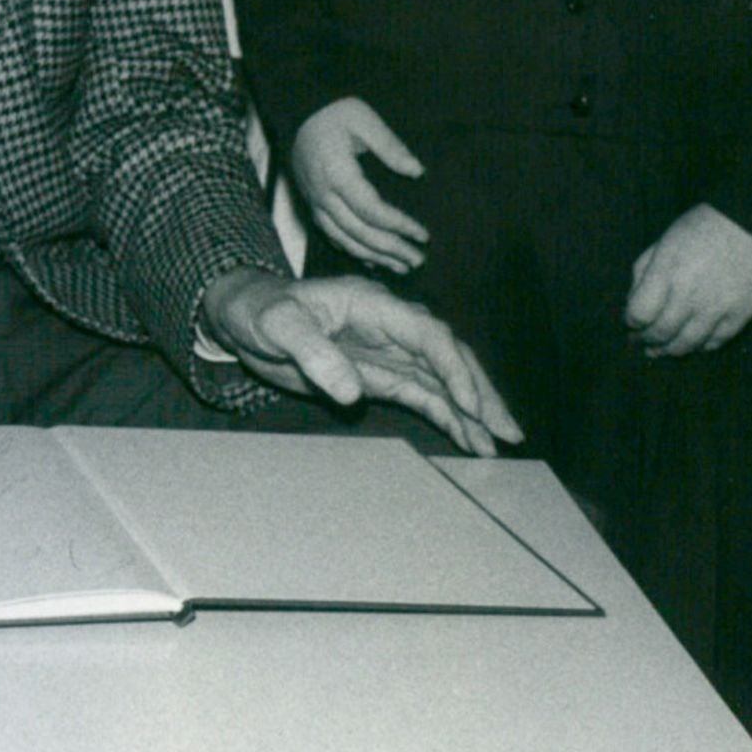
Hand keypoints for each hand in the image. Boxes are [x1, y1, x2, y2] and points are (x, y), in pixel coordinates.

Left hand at [201, 266, 520, 456]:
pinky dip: (447, 416)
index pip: (429, 336)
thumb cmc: (260, 311)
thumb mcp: (278, 325)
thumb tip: (351, 391)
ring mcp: (389, 353)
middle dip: (480, 394)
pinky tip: (469, 439)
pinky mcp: (380, 375)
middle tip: (508, 430)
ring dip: (471, 412)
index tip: (470, 405)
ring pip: (442, 382)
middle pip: (449, 359)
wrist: (243, 316)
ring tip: (498, 444)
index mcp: (375, 306)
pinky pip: (422, 395)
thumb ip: (313, 352)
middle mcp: (392, 328)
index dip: (453, 370)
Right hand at [289, 98, 428, 273]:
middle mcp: (324, 195)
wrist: (298, 113)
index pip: (372, 211)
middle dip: (391, 249)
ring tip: (401, 267)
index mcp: (338, 174)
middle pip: (359, 232)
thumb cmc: (334, 113)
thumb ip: (391, 146)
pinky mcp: (312, 205)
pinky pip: (332, 236)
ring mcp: (316, 203)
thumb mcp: (364, 118)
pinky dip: (353, 251)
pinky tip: (371, 260)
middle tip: (418, 260)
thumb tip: (417, 172)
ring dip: (375, 257)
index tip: (422, 235)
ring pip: (345, 240)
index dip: (399, 226)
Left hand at [625, 204, 751, 356]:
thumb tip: (633, 304)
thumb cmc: (703, 227)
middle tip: (641, 341)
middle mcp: (690, 293)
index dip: (631, 322)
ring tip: (660, 350)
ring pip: (687, 344)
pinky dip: (700, 347)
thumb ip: (643, 271)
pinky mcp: (742, 314)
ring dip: (669, 351)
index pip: (639, 313)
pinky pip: (716, 342)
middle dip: (646, 340)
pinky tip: (691, 344)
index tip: (631, 322)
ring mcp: (718, 306)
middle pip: (661, 332)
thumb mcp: (664, 241)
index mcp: (667, 271)